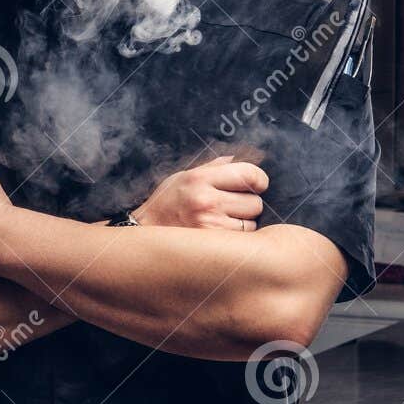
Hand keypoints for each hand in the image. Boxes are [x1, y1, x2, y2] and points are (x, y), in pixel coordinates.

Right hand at [132, 154, 267, 230]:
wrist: (144, 233)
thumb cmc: (167, 202)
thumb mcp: (184, 176)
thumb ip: (213, 167)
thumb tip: (239, 159)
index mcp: (200, 178)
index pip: (249, 174)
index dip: (259, 179)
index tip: (256, 184)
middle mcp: (206, 201)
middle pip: (254, 202)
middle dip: (248, 203)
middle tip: (231, 206)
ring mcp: (209, 225)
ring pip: (251, 223)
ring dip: (243, 222)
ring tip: (222, 220)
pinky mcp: (212, 244)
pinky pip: (241, 239)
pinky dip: (236, 237)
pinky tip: (220, 233)